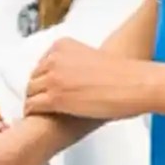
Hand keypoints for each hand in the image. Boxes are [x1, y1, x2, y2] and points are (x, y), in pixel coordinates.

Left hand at [24, 38, 152, 119]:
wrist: (134, 85)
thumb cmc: (123, 76)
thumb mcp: (93, 58)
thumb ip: (76, 65)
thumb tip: (72, 80)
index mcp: (63, 45)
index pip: (42, 63)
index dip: (45, 78)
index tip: (48, 88)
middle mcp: (55, 58)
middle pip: (34, 77)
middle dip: (38, 90)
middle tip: (45, 103)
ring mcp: (53, 78)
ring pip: (31, 91)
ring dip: (34, 102)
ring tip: (41, 113)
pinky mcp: (55, 98)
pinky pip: (33, 105)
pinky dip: (32, 112)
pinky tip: (40, 118)